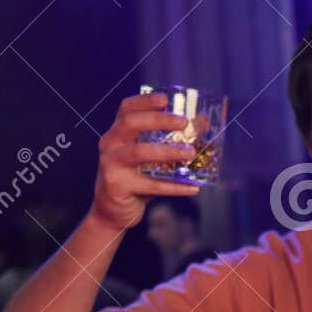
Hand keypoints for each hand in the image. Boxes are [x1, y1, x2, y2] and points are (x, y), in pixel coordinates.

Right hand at [91, 93, 204, 231]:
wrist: (113, 212)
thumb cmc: (137, 179)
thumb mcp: (151, 159)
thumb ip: (170, 142)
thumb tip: (202, 124)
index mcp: (117, 134)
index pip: (126, 109)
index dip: (144, 101)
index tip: (165, 99)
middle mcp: (110, 145)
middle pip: (131, 124)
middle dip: (158, 120)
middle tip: (183, 123)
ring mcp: (111, 165)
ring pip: (139, 152)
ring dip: (168, 151)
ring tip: (191, 153)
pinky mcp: (118, 186)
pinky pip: (150, 185)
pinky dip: (174, 187)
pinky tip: (194, 188)